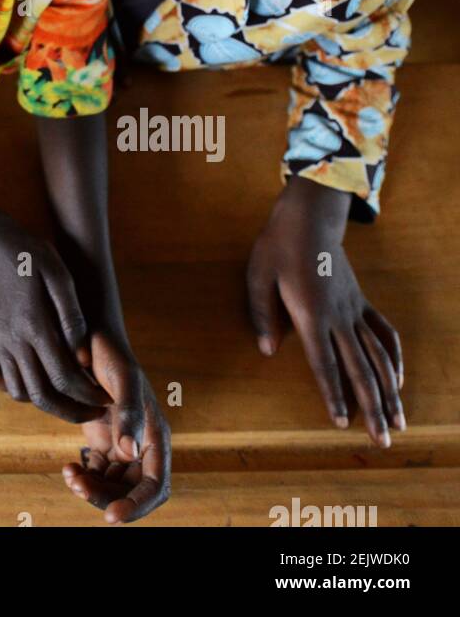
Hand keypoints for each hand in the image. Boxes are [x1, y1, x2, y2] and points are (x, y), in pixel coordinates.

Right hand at [0, 230, 110, 423]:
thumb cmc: (34, 257)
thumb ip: (72, 319)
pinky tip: (27, 379)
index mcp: (34, 326)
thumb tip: (83, 358)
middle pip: (41, 395)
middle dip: (71, 411)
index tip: (106, 400)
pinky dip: (8, 385)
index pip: (64, 378)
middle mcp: (12, 339)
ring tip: (67, 398)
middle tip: (93, 410)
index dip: (88, 396)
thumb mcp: (61, 277)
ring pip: (17, 390)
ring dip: (44, 402)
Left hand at [62, 330, 170, 523]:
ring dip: (92, 489)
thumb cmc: (110, 354)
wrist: (88, 336)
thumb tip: (130, 453)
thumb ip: (130, 414)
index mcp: (156, 436)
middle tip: (79, 486)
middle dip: (107, 497)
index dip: (137, 505)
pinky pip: (96, 473)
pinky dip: (83, 476)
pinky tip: (69, 468)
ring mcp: (122, 445)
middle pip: (131, 491)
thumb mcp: (124, 379)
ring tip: (70, 475)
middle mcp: (142, 446)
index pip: (155, 485)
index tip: (111, 516)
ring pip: (111, 485)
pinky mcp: (102, 441)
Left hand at [247, 184, 403, 447]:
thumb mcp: (258, 275)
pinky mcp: (360, 301)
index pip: (324, 363)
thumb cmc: (278, 245)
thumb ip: (262, 314)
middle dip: (371, 408)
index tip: (341, 422)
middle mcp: (338, 317)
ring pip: (377, 357)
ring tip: (399, 422)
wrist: (309, 217)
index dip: (333, 394)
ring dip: (389, 391)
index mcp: (311, 313)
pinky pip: (384, 332)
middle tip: (383, 440)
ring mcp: (353, 309)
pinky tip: (398, 379)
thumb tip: (266, 351)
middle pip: (359, 370)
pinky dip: (393, 357)